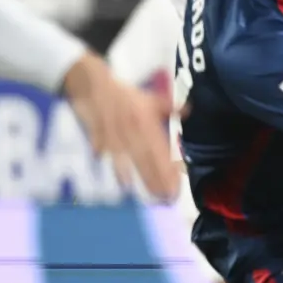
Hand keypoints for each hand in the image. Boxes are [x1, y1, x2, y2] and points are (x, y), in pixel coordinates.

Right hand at [63, 53, 180, 201]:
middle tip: (169, 198)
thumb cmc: (124, 95)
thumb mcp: (149, 98)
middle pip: (148, 158)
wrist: (92, 83)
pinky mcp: (99, 137)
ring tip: (152, 197)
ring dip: (141, 179)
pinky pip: (108, 155)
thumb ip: (170, 107)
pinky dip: (116, 168)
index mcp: (146, 119)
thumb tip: (190, 109)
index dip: (170, 166)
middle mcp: (133, 128)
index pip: (161, 147)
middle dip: (159, 179)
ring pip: (130, 161)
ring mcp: (115, 134)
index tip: (179, 183)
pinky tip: (124, 185)